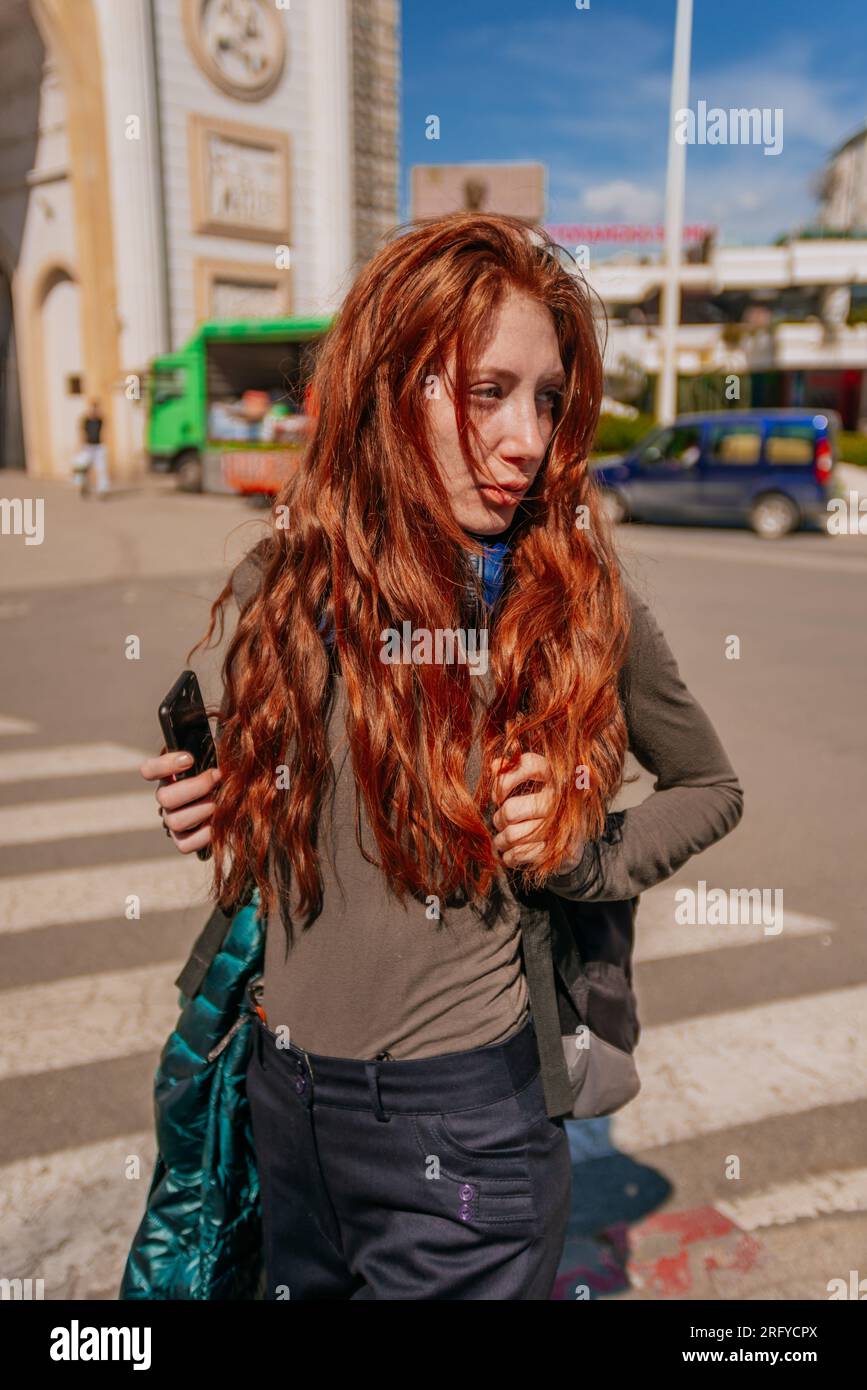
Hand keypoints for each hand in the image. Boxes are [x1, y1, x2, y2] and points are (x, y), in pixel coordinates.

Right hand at [140, 748, 221, 855]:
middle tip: (217, 777)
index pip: (149, 770)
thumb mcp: (216, 759)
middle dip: (196, 787)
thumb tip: (211, 748)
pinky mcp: (183, 842)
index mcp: (168, 776)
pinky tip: (217, 822)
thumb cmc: (224, 776)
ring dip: (202, 810)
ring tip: (219, 801)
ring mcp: (172, 822)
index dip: (165, 765)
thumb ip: (208, 752)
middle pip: (164, 798)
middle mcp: (166, 800)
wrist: (236, 799)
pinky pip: (185, 844)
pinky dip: (205, 834)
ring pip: (175, 822)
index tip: (190, 759)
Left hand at [491, 751, 583, 872]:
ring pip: (511, 835)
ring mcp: (561, 826)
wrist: (571, 843)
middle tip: (501, 822)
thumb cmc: (543, 809)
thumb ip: (512, 772)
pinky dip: (509, 857)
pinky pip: (519, 854)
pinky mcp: (558, 850)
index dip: (505, 780)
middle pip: (511, 810)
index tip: (498, 796)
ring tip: (503, 840)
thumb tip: (494, 766)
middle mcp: (561, 799)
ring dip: (501, 841)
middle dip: (499, 820)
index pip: (528, 765)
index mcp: (556, 776)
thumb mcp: (531, 786)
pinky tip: (512, 854)